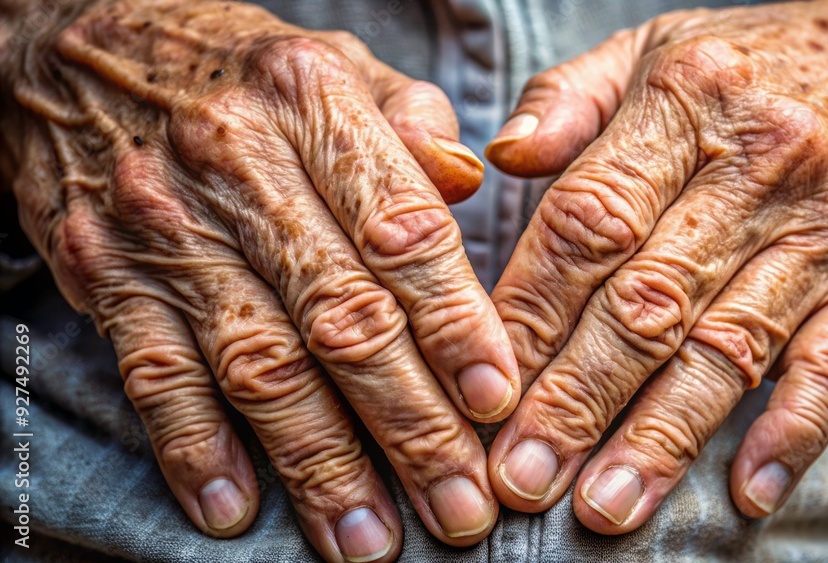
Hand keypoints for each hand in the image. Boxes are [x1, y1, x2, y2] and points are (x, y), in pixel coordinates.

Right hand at [2, 0, 520, 558]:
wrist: (77, 50)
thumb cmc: (238, 69)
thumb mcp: (334, 66)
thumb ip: (410, 123)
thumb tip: (469, 188)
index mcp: (312, 102)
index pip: (402, 231)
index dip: (455, 325)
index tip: (497, 402)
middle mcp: (238, 164)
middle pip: (341, 318)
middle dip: (408, 426)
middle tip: (459, 506)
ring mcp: (165, 226)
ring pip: (257, 365)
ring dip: (318, 463)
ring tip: (368, 538)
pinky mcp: (106, 273)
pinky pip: (154, 374)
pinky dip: (194, 449)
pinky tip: (237, 511)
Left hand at [485, 0, 827, 532]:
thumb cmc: (748, 63)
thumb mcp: (649, 49)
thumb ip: (566, 101)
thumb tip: (500, 158)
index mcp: (686, 99)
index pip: (587, 222)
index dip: (529, 313)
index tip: (482, 388)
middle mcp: (761, 164)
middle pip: (648, 301)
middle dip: (577, 399)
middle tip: (522, 476)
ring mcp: (827, 227)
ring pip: (729, 347)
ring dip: (661, 436)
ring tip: (604, 504)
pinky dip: (793, 431)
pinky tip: (746, 490)